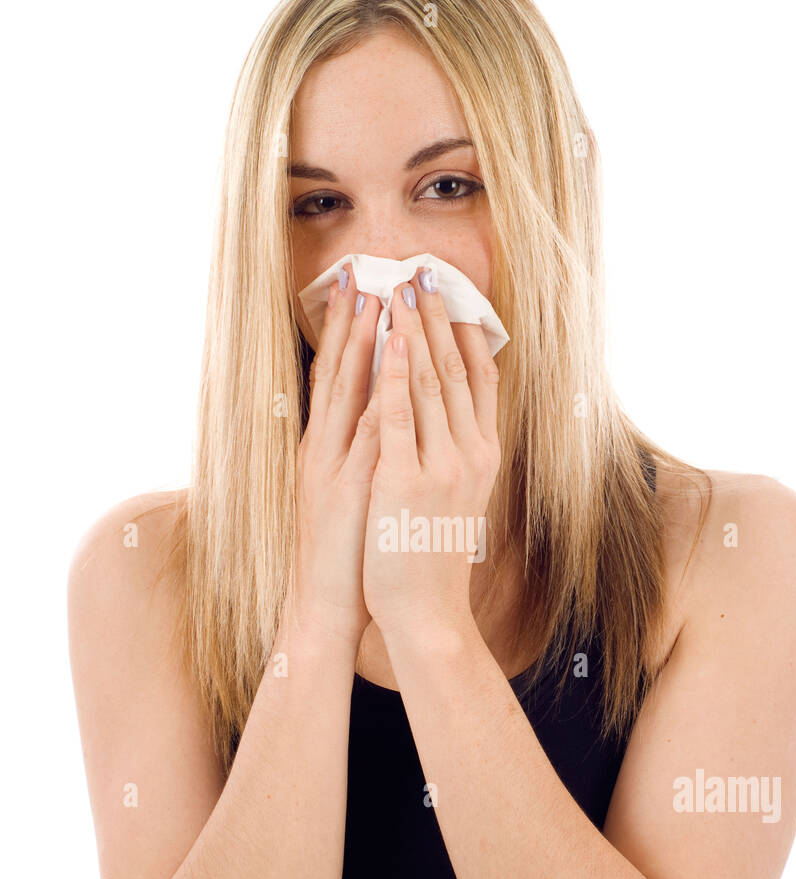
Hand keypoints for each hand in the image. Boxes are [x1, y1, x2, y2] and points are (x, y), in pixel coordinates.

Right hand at [288, 265, 381, 646]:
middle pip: (337, 373)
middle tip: (361, 273)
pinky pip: (367, 432)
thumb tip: (380, 423)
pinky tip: (389, 366)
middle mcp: (325, 449)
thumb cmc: (344, 555)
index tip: (360, 290)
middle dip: (350, 323)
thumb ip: (359, 456)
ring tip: (373, 299)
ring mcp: (335, 465)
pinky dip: (377, 395)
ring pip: (348, 394)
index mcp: (325, 449)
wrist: (324, 606)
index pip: (337, 379)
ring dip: (361, 345)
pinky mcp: (350, 487)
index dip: (348, 333)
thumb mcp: (351, 496)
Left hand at [360, 265, 501, 643]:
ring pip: (429, 384)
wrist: (427, 612)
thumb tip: (450, 416)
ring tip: (401, 288)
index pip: (479, 380)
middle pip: (455, 370)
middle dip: (438, 317)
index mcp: (482, 456)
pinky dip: (396, 374)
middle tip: (423, 271)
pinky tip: (389, 340)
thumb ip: (455, 454)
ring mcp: (440, 467)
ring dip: (415, 331)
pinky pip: (400, 416)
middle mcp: (470, 454)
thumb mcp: (456, 499)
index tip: (453, 295)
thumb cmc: (433, 557)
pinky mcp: (405, 481)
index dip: (465, 333)